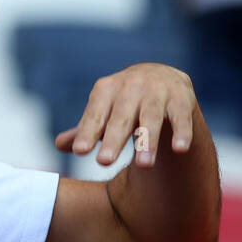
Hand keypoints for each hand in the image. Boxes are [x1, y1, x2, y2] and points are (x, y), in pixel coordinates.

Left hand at [54, 62, 196, 167]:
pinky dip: (182, 132)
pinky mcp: (181, 97)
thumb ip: (86, 129)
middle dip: (113, 140)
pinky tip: (180, 149)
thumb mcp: (104, 110)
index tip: (79, 151)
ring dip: (147, 142)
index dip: (87, 132)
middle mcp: (130, 87)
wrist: (160, 75)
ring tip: (143, 166)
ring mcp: (157, 91)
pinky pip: (181, 116)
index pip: (95, 115)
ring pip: (151, 119)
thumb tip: (60, 145)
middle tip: (103, 162)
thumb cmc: (123, 101)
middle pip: (121, 118)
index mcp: (105, 90)